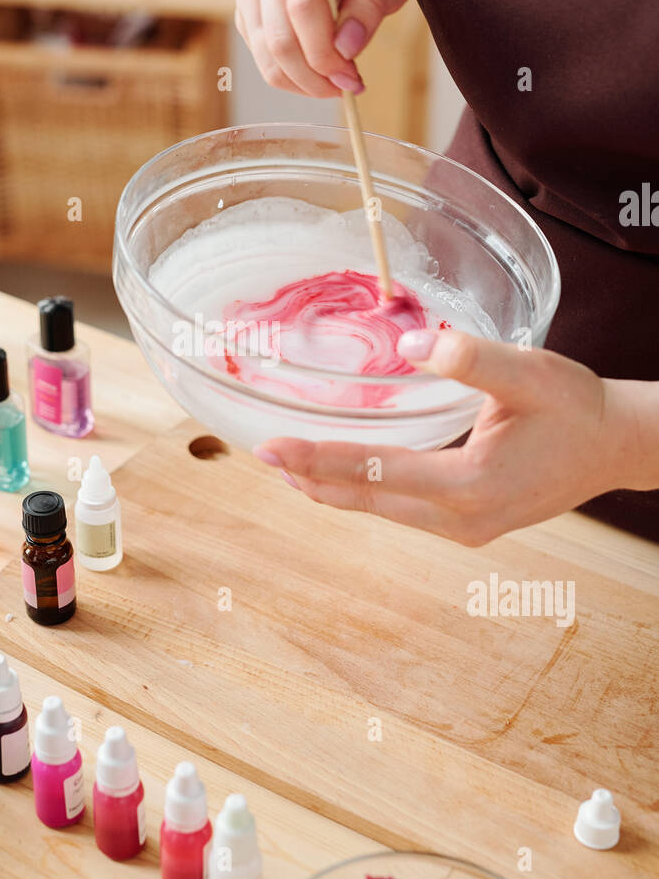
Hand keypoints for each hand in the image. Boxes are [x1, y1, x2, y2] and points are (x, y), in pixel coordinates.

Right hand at [234, 0, 413, 97]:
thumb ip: (373, 5)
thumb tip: (345, 48)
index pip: (304, 4)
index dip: (323, 51)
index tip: (350, 77)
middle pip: (279, 33)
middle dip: (312, 74)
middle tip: (343, 88)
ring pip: (264, 49)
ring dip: (299, 80)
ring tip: (332, 83)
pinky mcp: (244, 2)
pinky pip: (258, 52)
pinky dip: (287, 74)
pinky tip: (314, 70)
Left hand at [253, 330, 648, 545]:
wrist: (618, 445)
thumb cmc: (576, 407)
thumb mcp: (528, 372)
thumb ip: (469, 358)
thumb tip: (412, 349)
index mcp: (469, 486)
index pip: (375, 471)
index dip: (319, 457)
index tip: (271, 448)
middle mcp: (461, 519)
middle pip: (368, 500)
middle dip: (312, 477)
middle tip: (261, 455)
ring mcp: (465, 530)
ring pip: (382, 511)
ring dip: (335, 489)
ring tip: (289, 468)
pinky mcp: (471, 525)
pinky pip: (403, 511)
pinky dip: (365, 493)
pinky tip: (344, 478)